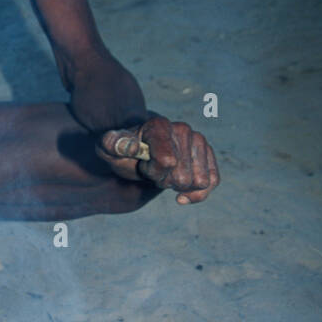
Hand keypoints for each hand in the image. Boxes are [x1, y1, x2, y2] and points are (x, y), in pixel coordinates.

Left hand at [97, 118, 218, 203]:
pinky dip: (198, 194)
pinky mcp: (208, 155)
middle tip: (153, 171)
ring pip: (199, 181)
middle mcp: (182, 129)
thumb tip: (132, 147)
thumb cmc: (123, 152)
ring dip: (180, 186)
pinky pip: (212, 182)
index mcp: (158, 125)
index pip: (166, 161)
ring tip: (166, 175)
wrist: (138, 155)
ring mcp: (198, 141)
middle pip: (182, 176)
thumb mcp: (109, 148)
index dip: (153, 172)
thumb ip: (112, 144)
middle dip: (165, 181)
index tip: (143, 165)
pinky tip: (183, 196)